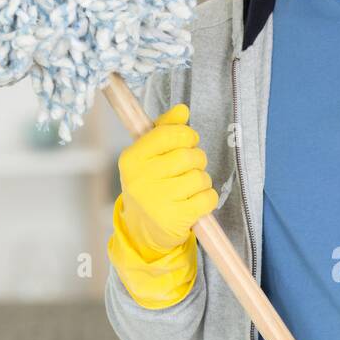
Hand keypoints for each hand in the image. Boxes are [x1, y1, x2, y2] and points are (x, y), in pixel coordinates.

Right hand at [117, 102, 217, 252]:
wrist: (142, 230)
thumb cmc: (150, 186)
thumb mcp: (148, 157)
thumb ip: (164, 130)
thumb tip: (182, 110)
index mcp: (132, 158)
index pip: (168, 135)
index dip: (186, 135)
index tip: (188, 141)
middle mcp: (141, 179)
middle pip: (188, 156)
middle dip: (197, 160)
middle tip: (189, 168)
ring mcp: (158, 200)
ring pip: (200, 177)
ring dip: (202, 181)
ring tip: (189, 188)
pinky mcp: (176, 219)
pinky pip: (208, 198)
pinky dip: (208, 198)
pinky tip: (195, 202)